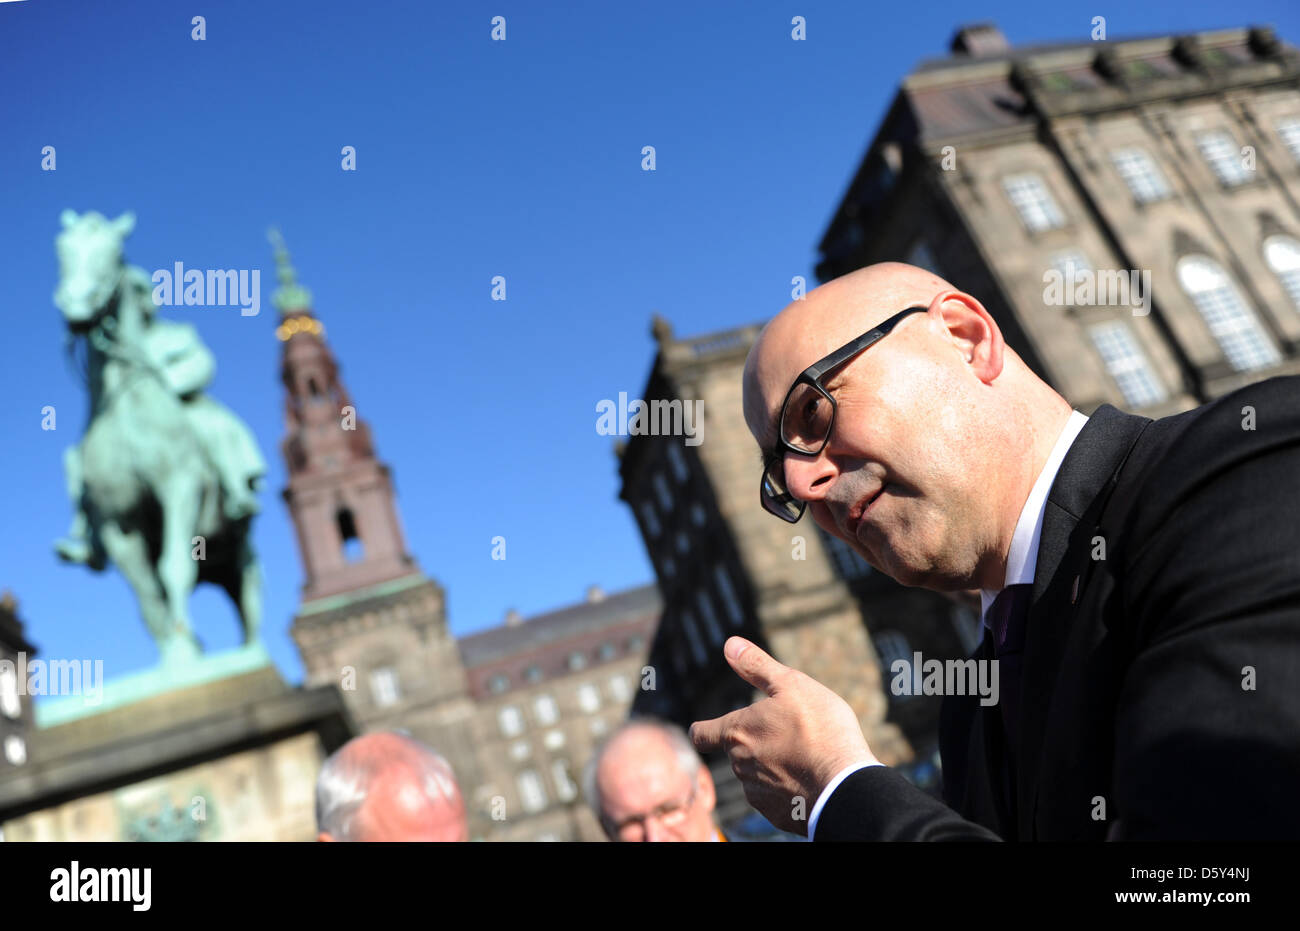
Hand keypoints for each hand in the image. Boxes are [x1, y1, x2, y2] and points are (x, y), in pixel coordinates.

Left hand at [690, 636, 877, 835]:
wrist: (845, 786)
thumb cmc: (820, 730)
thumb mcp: (791, 684)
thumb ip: (757, 666)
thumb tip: (729, 644)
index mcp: (737, 732)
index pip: (701, 734)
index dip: (703, 730)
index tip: (706, 729)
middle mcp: (739, 766)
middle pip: (737, 753)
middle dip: (756, 743)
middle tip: (790, 734)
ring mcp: (757, 794)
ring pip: (757, 776)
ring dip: (772, 767)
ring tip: (805, 757)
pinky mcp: (776, 815)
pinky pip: (776, 799)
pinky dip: (787, 790)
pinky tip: (810, 780)